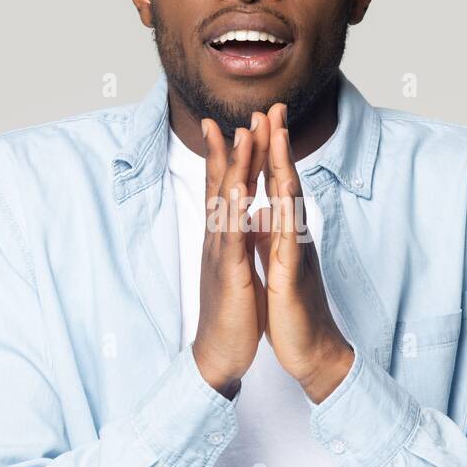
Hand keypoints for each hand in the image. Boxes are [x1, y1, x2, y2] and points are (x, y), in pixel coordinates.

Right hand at [191, 113, 271, 397]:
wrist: (220, 352)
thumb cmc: (231, 311)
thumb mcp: (237, 267)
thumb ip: (239, 238)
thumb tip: (249, 215)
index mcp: (223, 237)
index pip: (225, 189)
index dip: (229, 157)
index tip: (234, 125)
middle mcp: (217, 239)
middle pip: (223, 186)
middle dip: (229, 150)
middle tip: (231, 115)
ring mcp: (221, 254)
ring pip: (227, 204)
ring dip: (233, 168)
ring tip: (239, 136)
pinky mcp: (229, 272)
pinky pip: (232, 236)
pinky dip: (235, 210)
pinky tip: (240, 189)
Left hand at [254, 103, 354, 403]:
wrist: (313, 352)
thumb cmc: (293, 310)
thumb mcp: (277, 264)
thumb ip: (271, 235)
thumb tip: (264, 210)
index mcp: (285, 234)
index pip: (276, 184)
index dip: (268, 151)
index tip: (261, 118)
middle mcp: (293, 237)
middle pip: (286, 181)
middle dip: (278, 143)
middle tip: (273, 106)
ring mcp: (295, 253)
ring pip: (290, 202)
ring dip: (282, 166)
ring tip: (276, 134)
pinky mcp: (292, 276)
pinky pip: (286, 239)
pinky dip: (280, 214)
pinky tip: (277, 193)